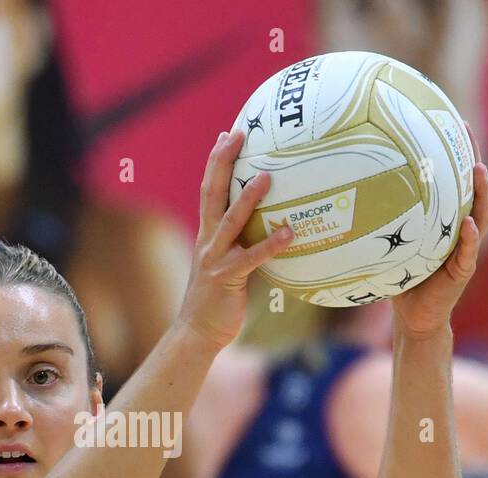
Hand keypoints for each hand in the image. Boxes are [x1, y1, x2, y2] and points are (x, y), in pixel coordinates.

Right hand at [178, 128, 294, 349]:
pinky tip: (290, 233)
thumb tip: (270, 228)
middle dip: (222, 163)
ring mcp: (215, 259)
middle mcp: (208, 241)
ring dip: (247, 198)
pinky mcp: (227, 278)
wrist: (196, 332)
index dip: (216, 161)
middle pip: (212, 193)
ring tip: (266, 177)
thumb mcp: (226, 265)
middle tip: (236, 135)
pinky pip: (252, 258)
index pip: (209, 190)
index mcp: (207, 235)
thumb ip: (240, 245)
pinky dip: (271, 245)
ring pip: (230, 221)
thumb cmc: (217, 300)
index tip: (228, 135)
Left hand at [390, 126, 487, 338]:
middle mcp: (459, 231)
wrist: (414, 317)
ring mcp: (464, 250)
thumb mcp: (390, 245)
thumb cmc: (400, 279)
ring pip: (480, 216)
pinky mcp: (462, 272)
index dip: (453, 153)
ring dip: (480, 194)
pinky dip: (469, 238)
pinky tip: (467, 223)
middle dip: (471, 158)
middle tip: (466, 131)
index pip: (452, 182)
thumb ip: (381, 223)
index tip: (449, 122)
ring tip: (477, 172)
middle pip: (471, 189)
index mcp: (444, 222)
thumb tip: (348, 194)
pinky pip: (468, 252)